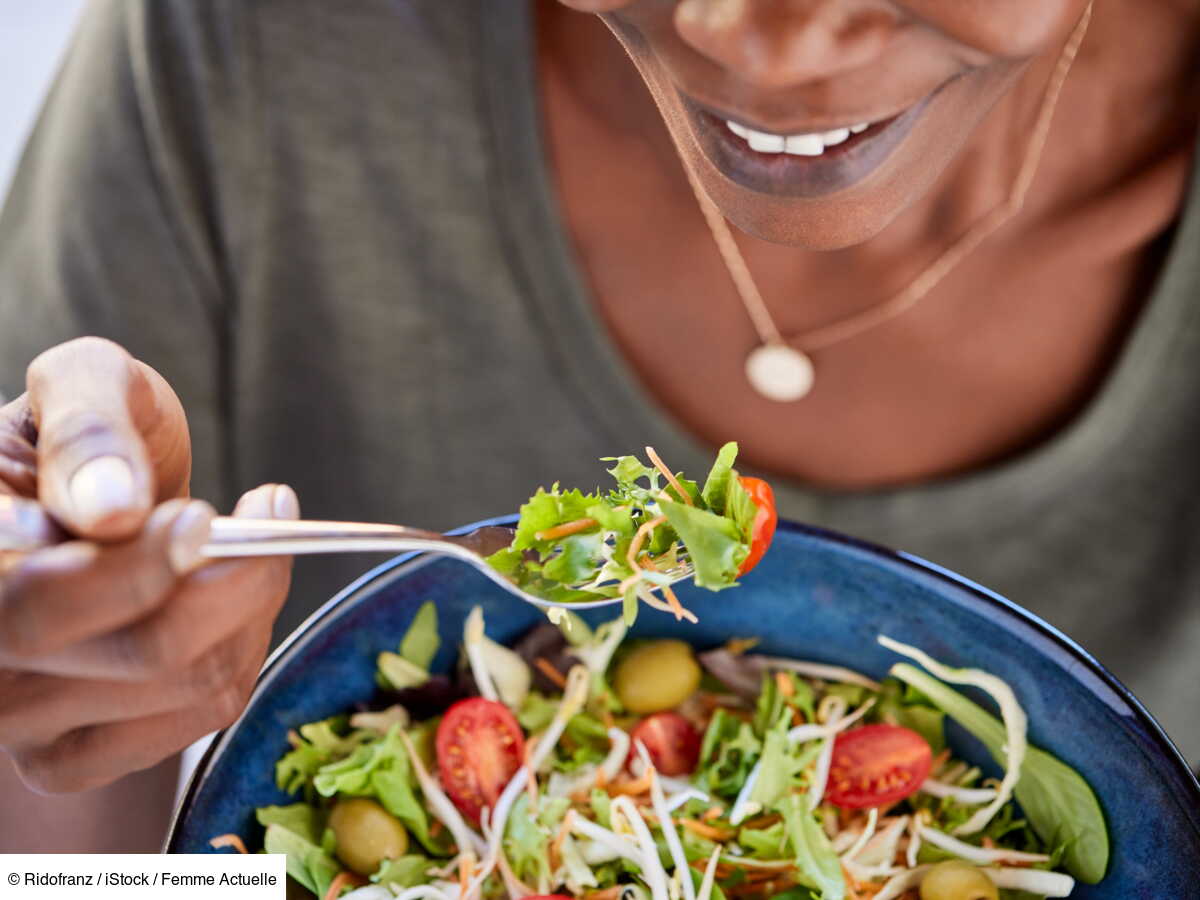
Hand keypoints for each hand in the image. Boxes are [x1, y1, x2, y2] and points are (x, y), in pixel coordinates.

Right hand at [0, 337, 295, 792]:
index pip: (35, 601)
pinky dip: (247, 640)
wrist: (92, 486)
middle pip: (139, 650)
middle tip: (266, 508)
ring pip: (186, 680)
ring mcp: (18, 719)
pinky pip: (204, 710)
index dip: (133, 571)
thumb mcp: (85, 383)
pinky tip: (235, 590)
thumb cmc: (88, 427)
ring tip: (254, 534)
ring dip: (252, 599)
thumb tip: (110, 510)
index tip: (201, 517)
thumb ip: (88, 428)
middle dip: (231, 577)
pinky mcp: (74, 755)